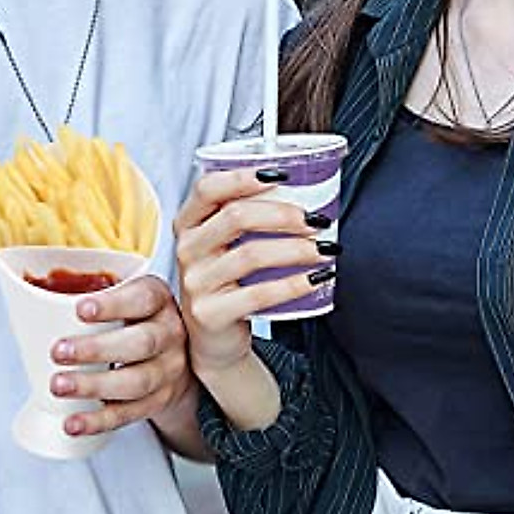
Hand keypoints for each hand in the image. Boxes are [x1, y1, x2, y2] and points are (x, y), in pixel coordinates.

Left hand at [48, 275, 191, 437]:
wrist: (172, 354)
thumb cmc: (135, 318)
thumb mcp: (125, 295)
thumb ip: (93, 292)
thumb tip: (31, 298)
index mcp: (159, 299)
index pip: (143, 298)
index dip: (113, 304)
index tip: (79, 309)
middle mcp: (170, 334)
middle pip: (141, 342)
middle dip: (96, 349)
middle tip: (58, 352)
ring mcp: (169, 370)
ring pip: (136, 382)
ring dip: (94, 386)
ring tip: (59, 386)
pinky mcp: (160, 401)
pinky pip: (129, 414)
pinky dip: (98, 420)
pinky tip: (73, 422)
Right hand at [173, 166, 330, 379]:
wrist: (215, 339)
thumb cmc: (231, 281)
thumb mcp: (227, 245)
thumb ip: (249, 215)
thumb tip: (308, 187)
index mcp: (189, 222)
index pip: (208, 188)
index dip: (244, 177)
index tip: (283, 174)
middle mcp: (188, 249)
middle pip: (235, 217)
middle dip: (284, 214)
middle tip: (317, 219)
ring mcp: (196, 283)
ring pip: (251, 255)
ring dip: (297, 249)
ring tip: (325, 249)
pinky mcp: (210, 314)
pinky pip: (258, 294)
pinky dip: (293, 285)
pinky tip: (315, 279)